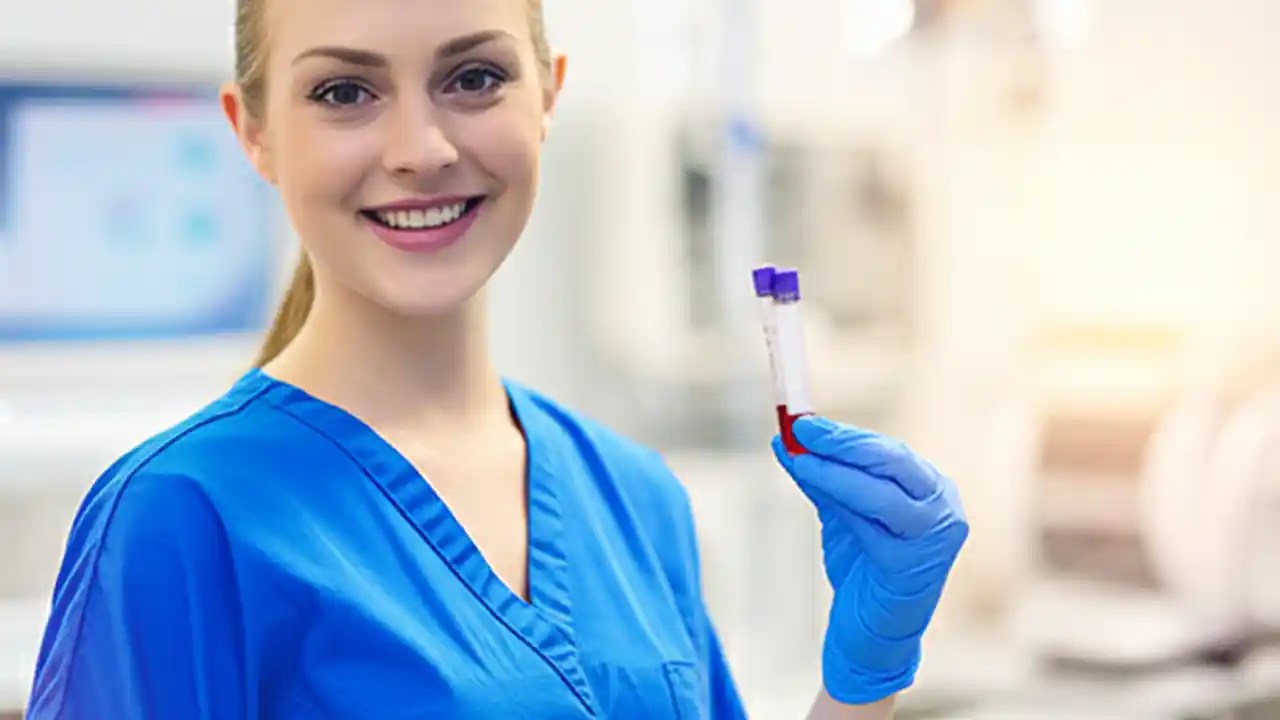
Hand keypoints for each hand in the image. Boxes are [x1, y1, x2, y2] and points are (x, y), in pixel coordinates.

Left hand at [772, 416, 968, 705]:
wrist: (871, 634)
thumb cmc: (863, 570)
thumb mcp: (842, 513)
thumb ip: (821, 477)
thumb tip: (786, 438)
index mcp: (932, 490)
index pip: (890, 452)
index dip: (847, 433)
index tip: (804, 419)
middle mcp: (942, 508)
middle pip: (892, 461)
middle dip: (843, 441)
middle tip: (802, 427)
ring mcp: (933, 536)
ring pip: (880, 488)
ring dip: (835, 466)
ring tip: (798, 451)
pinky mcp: (911, 563)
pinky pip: (869, 520)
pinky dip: (836, 492)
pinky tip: (807, 476)